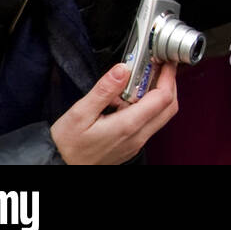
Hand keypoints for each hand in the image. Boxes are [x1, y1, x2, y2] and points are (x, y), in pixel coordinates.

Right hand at [50, 63, 178, 164]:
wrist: (61, 168)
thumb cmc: (67, 145)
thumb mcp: (80, 113)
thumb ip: (104, 90)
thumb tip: (122, 69)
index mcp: (128, 125)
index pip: (163, 97)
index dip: (168, 76)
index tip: (164, 61)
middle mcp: (137, 136)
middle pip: (169, 107)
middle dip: (169, 83)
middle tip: (159, 67)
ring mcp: (136, 142)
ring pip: (161, 115)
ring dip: (158, 95)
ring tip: (140, 80)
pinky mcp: (131, 144)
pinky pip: (149, 123)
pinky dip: (147, 106)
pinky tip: (128, 99)